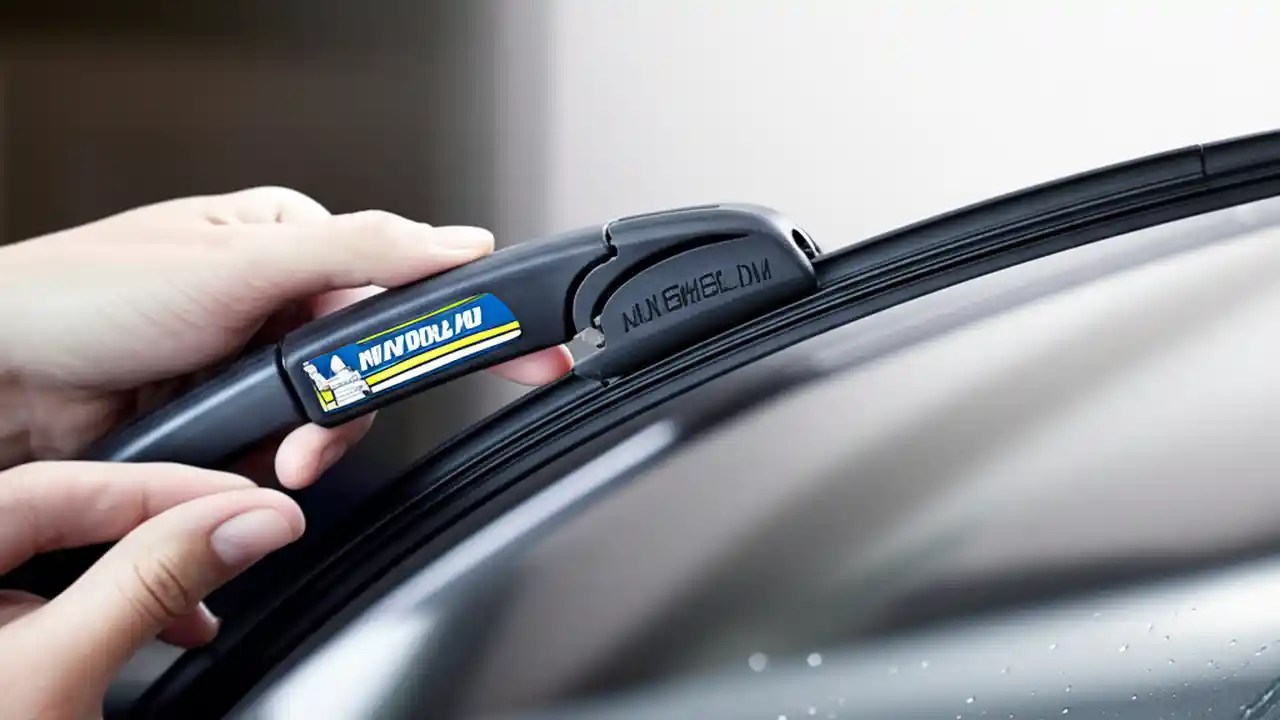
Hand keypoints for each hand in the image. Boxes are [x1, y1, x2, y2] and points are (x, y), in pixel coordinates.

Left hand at [0, 187, 572, 485]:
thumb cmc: (83, 297)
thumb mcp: (237, 263)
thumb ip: (361, 251)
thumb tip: (457, 244)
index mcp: (290, 243)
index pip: (406, 278)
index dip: (469, 320)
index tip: (537, 353)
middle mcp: (276, 300)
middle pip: (373, 367)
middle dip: (348, 411)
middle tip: (315, 432)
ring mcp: (252, 364)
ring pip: (331, 421)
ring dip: (302, 448)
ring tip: (260, 453)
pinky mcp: (227, 422)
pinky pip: (283, 456)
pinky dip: (267, 473)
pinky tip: (233, 467)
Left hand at [0, 461, 303, 718]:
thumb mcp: (64, 670)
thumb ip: (152, 585)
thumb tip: (249, 522)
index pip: (59, 484)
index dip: (164, 487)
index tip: (248, 500)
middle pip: (62, 519)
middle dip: (160, 533)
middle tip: (238, 540)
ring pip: (57, 567)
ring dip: (144, 582)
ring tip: (200, 614)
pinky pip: (50, 616)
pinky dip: (110, 621)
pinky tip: (149, 641)